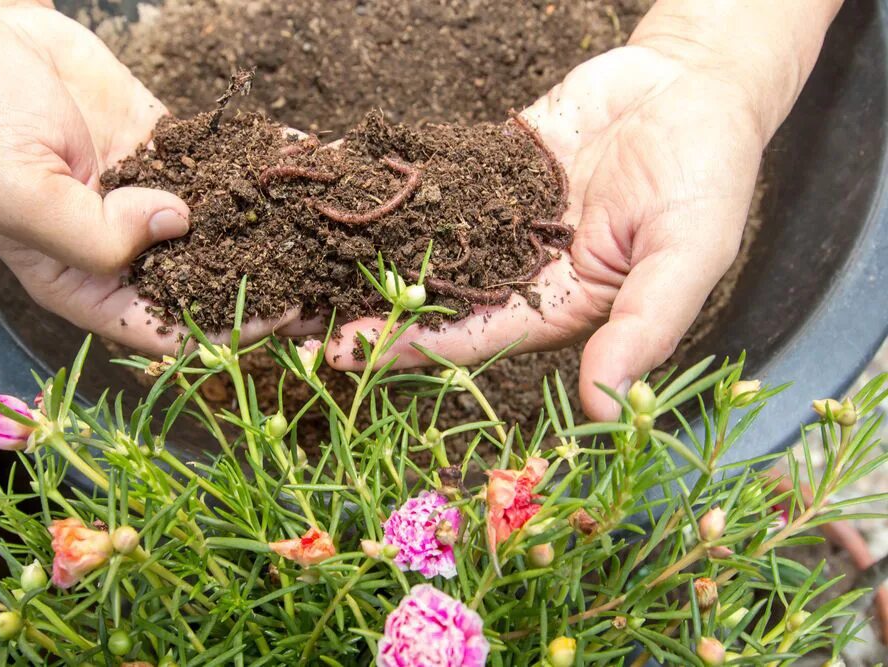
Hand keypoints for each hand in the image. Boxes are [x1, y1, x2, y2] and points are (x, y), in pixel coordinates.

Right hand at [0, 0, 314, 352]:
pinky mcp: (167, 149)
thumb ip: (91, 231)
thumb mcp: (14, 188)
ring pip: (223, 224)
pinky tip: (313, 158)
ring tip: (340, 221)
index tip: (284, 317)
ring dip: (277, 224)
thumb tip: (177, 225)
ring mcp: (148, 197)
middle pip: (206, 285)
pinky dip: (263, 161)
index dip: (225, 331)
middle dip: (269, 284)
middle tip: (333, 278)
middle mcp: (121, 247)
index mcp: (80, 280)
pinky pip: (224, 162)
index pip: (163, 329)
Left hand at [327, 45, 771, 418]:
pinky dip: (383, 185)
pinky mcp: (489, 170)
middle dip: (359, 308)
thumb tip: (608, 410)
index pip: (469, 339)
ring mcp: (498, 220)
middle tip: (281, 317)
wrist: (695, 86)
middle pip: (428, 298)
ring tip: (284, 258)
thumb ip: (644, 327)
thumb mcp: (686, 256)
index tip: (339, 355)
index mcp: (558, 306)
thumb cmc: (707, 175)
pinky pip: (430, 182)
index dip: (406, 348)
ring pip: (417, 242)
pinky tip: (327, 187)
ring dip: (356, 253)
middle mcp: (517, 272)